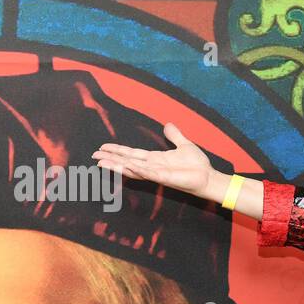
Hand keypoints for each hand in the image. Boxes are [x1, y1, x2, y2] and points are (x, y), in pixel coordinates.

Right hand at [92, 122, 212, 195]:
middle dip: (111, 159)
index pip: (132, 154)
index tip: (103, 147)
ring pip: (132, 169)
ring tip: (101, 163)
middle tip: (94, 156)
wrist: (209, 177)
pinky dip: (137, 170)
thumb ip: (175, 136)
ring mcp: (157, 173)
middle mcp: (153, 166)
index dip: (117, 151)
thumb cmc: (197, 165)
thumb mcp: (184, 145)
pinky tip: (125, 166)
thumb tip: (168, 125)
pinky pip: (148, 174)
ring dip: (117, 166)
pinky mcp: (165, 178)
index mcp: (155, 159)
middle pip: (127, 161)